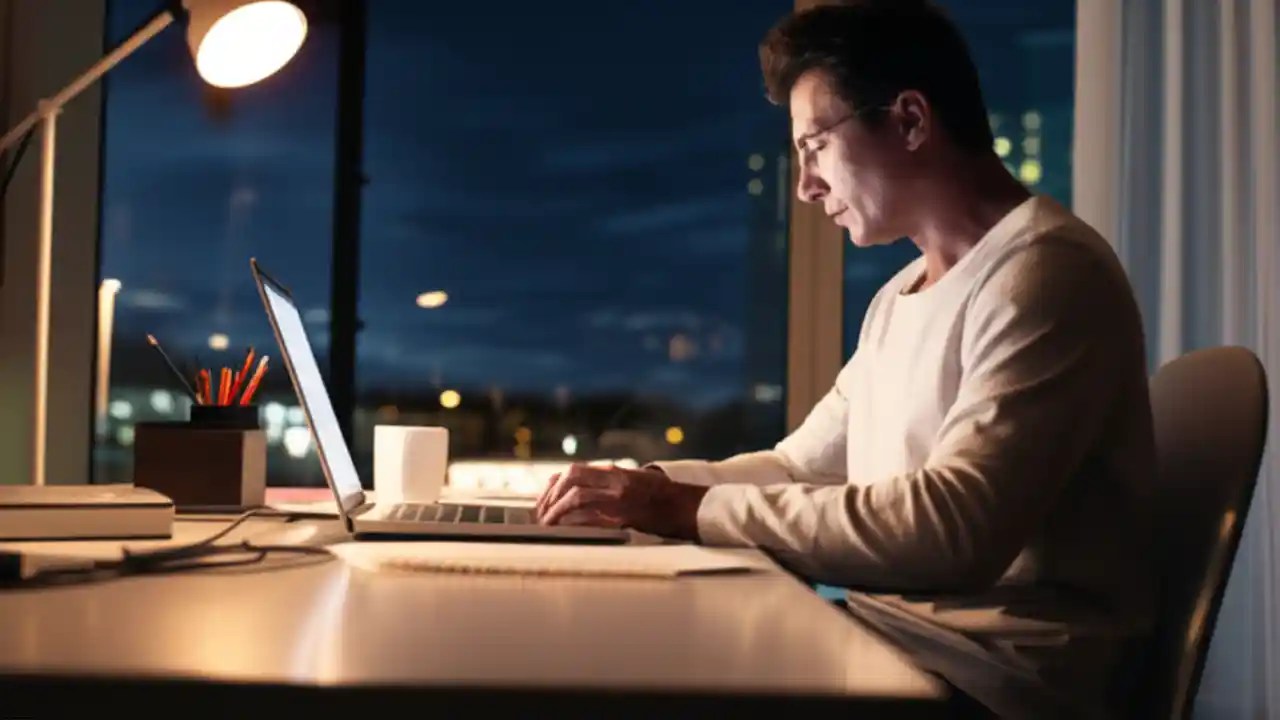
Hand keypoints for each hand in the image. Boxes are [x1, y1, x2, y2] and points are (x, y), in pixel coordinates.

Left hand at [534, 464, 707, 539]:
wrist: (687, 507)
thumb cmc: (663, 498)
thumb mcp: (635, 481)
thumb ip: (611, 483)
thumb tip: (585, 492)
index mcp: (614, 471)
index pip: (573, 471)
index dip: (553, 486)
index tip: (544, 501)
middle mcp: (613, 480)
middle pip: (569, 480)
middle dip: (549, 497)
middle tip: (541, 515)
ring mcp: (618, 497)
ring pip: (575, 497)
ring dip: (556, 511)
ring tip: (546, 525)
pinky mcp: (624, 516)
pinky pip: (590, 518)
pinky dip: (572, 524)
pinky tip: (563, 531)